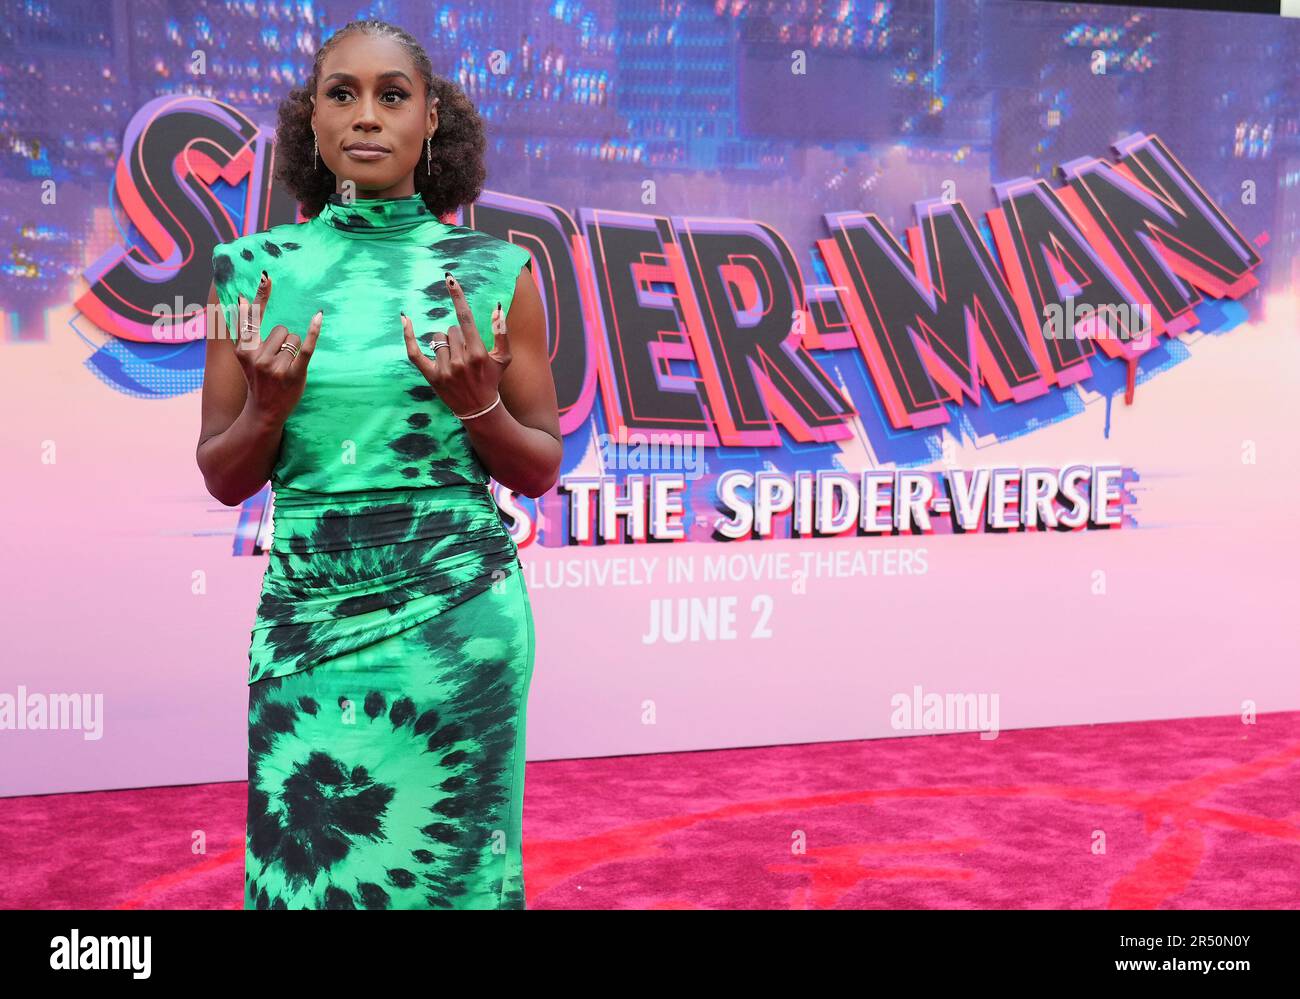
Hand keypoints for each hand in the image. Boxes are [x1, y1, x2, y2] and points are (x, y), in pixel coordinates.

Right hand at [234, 270, 322, 425]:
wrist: (264, 411)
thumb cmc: (257, 379)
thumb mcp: (244, 356)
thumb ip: (245, 329)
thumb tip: (243, 297)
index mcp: (242, 350)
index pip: (252, 319)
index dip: (260, 297)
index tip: (267, 275)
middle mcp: (256, 357)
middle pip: (281, 329)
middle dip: (283, 341)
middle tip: (277, 361)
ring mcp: (275, 367)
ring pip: (294, 338)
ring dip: (294, 349)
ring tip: (285, 367)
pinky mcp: (294, 374)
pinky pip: (306, 347)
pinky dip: (313, 332)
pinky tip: (318, 316)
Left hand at [400, 272, 509, 418]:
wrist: (479, 410)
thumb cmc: (492, 380)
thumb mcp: (504, 358)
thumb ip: (502, 332)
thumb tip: (497, 307)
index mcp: (478, 354)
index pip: (465, 318)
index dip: (457, 296)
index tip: (449, 279)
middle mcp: (460, 361)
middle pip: (452, 330)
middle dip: (459, 336)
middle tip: (466, 354)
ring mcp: (445, 370)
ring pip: (438, 339)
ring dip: (445, 344)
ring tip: (455, 361)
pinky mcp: (431, 376)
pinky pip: (414, 352)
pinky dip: (409, 336)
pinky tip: (405, 319)